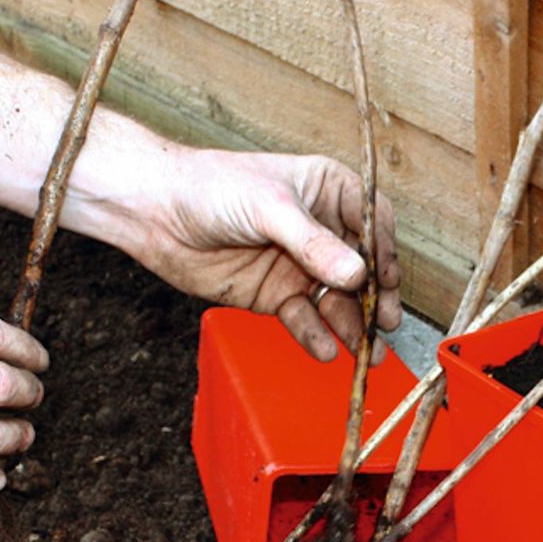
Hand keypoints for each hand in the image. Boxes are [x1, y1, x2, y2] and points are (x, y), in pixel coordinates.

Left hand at [120, 146, 400, 360]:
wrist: (156, 214)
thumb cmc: (210, 188)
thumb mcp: (268, 207)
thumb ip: (312, 243)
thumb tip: (357, 274)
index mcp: (327, 191)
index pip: (372, 222)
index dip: (383, 252)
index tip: (386, 279)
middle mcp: (319, 230)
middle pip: (362, 269)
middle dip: (375, 298)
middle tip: (385, 323)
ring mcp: (300, 265)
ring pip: (338, 300)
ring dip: (354, 327)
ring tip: (368, 354)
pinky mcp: (276, 295)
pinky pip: (304, 319)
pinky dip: (316, 336)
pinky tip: (327, 349)